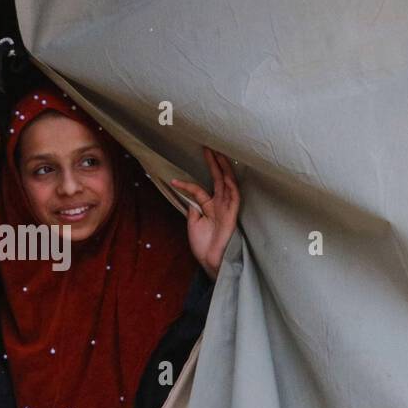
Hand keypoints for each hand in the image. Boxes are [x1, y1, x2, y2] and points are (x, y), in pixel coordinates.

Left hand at [171, 147, 240, 280]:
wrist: (210, 261)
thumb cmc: (203, 245)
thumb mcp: (193, 223)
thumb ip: (194, 208)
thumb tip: (191, 195)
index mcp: (210, 207)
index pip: (200, 190)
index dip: (187, 184)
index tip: (173, 180)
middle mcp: (220, 205)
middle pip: (218, 179)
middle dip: (213, 163)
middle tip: (207, 146)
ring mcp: (227, 208)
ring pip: (227, 183)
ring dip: (223, 168)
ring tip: (217, 152)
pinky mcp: (233, 214)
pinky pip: (233, 196)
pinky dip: (229, 185)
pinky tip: (226, 174)